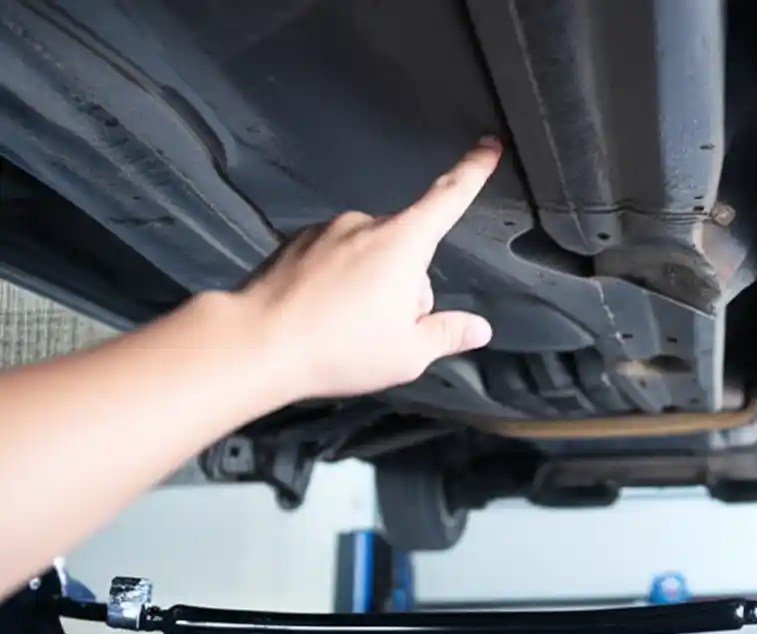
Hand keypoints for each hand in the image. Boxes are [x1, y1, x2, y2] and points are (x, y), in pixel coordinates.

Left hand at [236, 137, 500, 400]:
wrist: (256, 344)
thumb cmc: (336, 348)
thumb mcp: (408, 353)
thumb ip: (447, 334)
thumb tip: (477, 329)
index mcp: (402, 244)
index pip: (448, 197)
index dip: (474, 170)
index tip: (488, 145)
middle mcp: (365, 225)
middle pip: (407, 251)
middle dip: (405, 285)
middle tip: (383, 331)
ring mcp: (327, 231)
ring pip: (369, 256)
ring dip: (369, 286)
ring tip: (345, 328)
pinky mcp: (297, 243)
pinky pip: (334, 258)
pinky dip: (336, 283)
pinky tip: (322, 316)